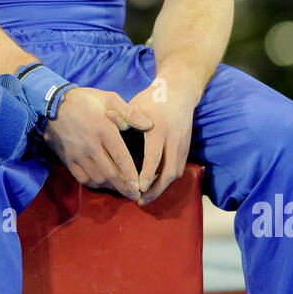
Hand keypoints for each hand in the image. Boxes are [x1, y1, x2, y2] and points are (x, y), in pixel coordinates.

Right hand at [41, 87, 153, 200]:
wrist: (52, 103)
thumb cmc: (84, 100)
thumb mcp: (108, 98)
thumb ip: (130, 112)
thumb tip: (149, 125)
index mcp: (102, 129)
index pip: (120, 157)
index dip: (131, 175)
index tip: (139, 186)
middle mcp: (90, 145)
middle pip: (110, 173)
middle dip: (124, 187)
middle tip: (135, 195)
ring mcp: (77, 154)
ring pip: (97, 178)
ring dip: (111, 186)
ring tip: (122, 190)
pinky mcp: (68, 159)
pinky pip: (82, 178)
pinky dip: (95, 184)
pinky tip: (103, 184)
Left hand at [125, 78, 197, 205]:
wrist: (179, 92)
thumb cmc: (151, 99)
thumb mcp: (136, 105)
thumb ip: (122, 117)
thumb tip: (106, 120)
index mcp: (159, 129)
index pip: (155, 156)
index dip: (148, 174)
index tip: (138, 188)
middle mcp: (174, 139)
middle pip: (170, 171)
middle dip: (156, 189)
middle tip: (140, 200)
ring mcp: (183, 145)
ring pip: (176, 173)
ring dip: (162, 188)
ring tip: (145, 198)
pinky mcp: (186, 148)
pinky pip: (178, 169)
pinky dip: (167, 181)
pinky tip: (154, 187)